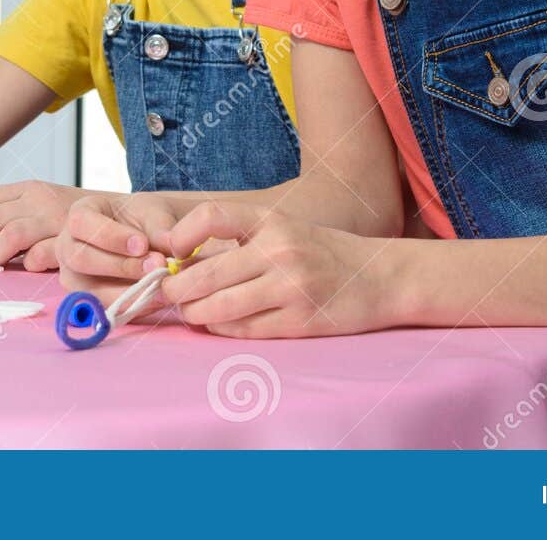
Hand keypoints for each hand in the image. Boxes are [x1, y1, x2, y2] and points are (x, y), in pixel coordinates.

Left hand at [0, 180, 83, 269]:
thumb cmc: (70, 218)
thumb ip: (7, 218)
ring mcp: (55, 218)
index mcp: (25, 189)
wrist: (121, 217)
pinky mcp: (72, 239)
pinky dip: (28, 262)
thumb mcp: (37, 208)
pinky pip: (41, 253)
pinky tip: (23, 268)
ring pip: (10, 234)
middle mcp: (38, 199)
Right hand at [55, 192, 192, 302]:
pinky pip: (104, 309)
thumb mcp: (154, 215)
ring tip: (160, 286)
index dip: (111, 236)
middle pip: (80, 258)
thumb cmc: (144, 221)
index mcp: (81, 215)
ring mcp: (73, 276)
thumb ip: (160, 228)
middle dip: (121, 266)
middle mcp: (68, 246)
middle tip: (157, 266)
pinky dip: (132, 306)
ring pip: (89, 290)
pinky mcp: (88, 300)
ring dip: (127, 292)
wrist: (147, 239)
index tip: (143, 244)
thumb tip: (171, 243)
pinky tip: (156, 299)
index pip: (82, 223)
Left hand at [157, 201, 397, 337]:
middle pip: (206, 274)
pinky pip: (244, 330)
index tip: (171, 251)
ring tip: (190, 311)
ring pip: (220, 308)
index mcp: (271, 220)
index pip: (212, 216)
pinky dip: (221, 328)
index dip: (182, 234)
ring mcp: (291, 288)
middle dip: (175, 289)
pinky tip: (218, 322)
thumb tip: (182, 263)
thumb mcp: (283, 230)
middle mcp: (280, 250)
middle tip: (165, 294)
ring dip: (194, 313)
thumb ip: (239, 242)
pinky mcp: (300, 321)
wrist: (381, 277)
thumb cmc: (321, 252)